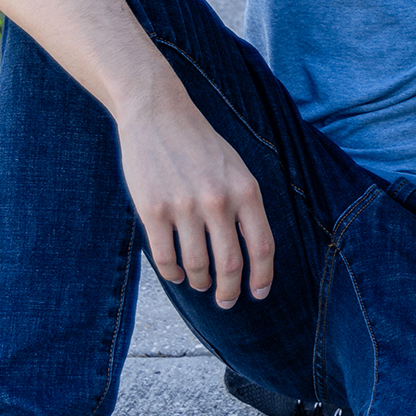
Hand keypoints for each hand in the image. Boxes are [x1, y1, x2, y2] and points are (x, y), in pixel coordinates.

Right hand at [116, 92, 275, 308]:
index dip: (262, 276)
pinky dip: (173, 273)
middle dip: (229, 291)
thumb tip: (251, 251)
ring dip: (199, 283)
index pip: (262, 246)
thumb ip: (245, 205)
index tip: (258, 294)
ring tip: (200, 285)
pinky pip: (165, 257)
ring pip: (197, 265)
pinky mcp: (153, 209)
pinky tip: (176, 274)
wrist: (158, 114)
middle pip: (230, 264)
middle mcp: (218, 201)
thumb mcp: (236, 169)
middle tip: (226, 301)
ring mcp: (184, 206)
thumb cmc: (200, 144)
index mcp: (246, 190)